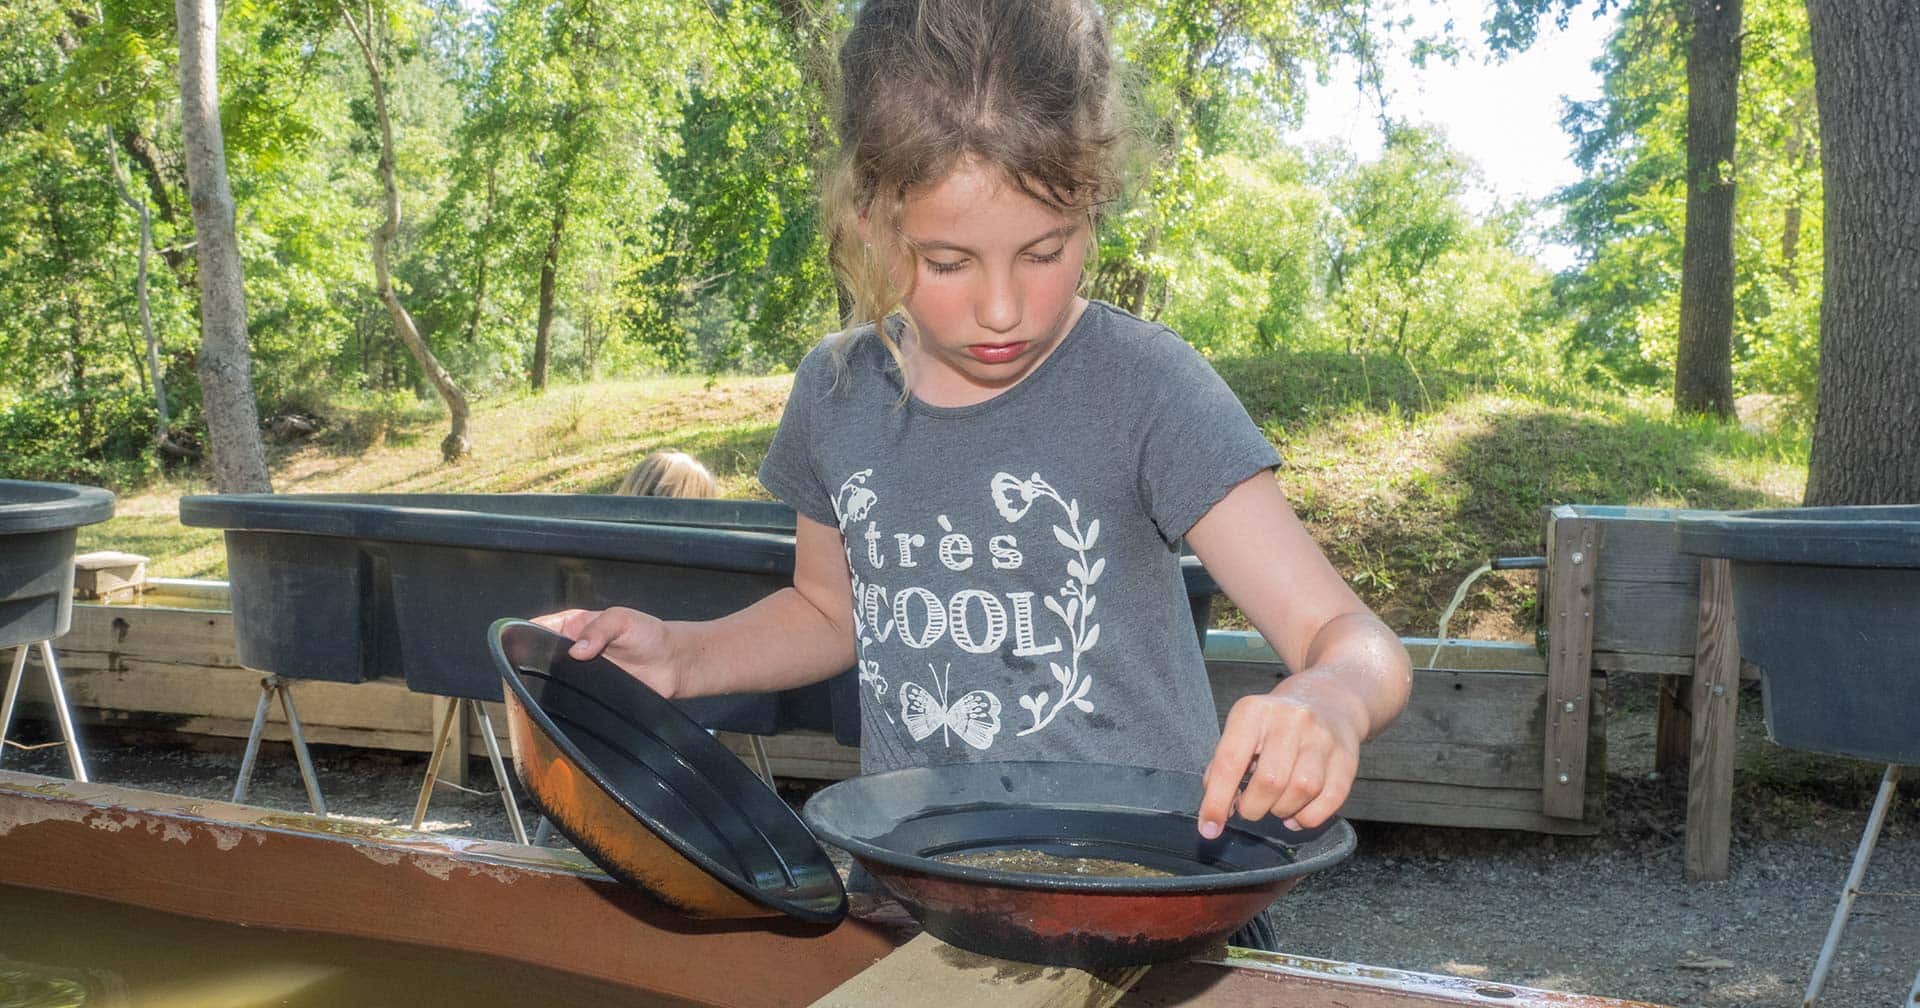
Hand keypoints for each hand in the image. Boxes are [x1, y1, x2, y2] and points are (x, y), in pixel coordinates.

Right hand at [531, 607, 683, 698]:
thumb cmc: (648, 634)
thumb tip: (576, 651)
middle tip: (523, 675)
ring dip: (550, 685)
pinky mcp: (590, 695)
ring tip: (538, 693)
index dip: (524, 635)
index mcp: (573, 625)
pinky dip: (566, 702)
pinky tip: (558, 707)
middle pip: (542, 658)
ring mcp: (580, 674)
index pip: (539, 628)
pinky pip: (572, 699)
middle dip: (533, 665)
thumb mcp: (621, 619)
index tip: (511, 646)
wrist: (673, 664)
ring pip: (554, 681)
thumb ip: (599, 629)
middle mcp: (572, 650)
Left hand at [1197, 675, 1367, 838]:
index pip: (1229, 762)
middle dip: (1253, 808)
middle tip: (1250, 808)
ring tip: (1275, 805)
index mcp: (1253, 712)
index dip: (1216, 801)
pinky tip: (1297, 814)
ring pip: (1301, 790)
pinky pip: (1329, 800)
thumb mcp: (1242, 731)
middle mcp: (1290, 720)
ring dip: (1282, 811)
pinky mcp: (1347, 757)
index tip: (1209, 828)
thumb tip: (1215, 812)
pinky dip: (1308, 817)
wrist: (1328, 700)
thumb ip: (1223, 767)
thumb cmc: (1274, 724)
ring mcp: (1322, 737)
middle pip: (1269, 781)